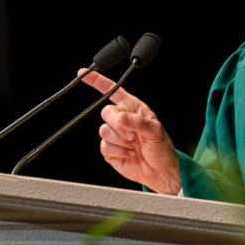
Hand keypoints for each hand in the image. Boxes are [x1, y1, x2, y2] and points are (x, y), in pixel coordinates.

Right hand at [80, 70, 180, 194]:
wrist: (160, 170)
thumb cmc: (161, 148)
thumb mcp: (155, 131)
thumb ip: (137, 122)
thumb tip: (120, 118)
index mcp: (132, 108)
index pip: (113, 90)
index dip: (98, 81)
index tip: (83, 74)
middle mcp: (121, 118)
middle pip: (106, 112)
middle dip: (118, 124)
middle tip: (133, 134)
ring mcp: (114, 134)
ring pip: (104, 130)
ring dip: (120, 139)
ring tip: (133, 144)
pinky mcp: (109, 149)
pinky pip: (104, 146)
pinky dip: (118, 151)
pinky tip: (129, 153)